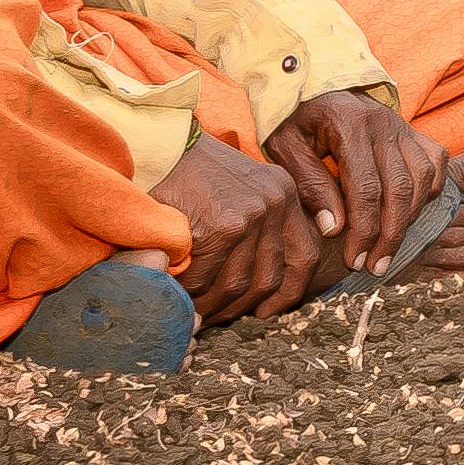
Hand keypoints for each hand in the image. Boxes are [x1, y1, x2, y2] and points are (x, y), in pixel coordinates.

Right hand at [154, 134, 326, 325]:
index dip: (291, 291)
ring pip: (238, 284)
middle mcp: (275, 204)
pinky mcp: (219, 228)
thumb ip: (261, 222)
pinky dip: (193, 294)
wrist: (159, 147)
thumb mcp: (243, 186)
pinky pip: (207, 278)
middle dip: (243, 306)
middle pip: (269, 277)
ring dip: (216, 306)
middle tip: (223, 317)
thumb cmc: (194, 171)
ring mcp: (249, 217)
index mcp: (285, 194)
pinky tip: (182, 297)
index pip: (305, 256)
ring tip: (199, 313)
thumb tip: (264, 283)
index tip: (270, 311)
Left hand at [262, 87, 441, 292]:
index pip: (365, 188)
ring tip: (389, 246)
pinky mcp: (413, 131)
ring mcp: (403, 126)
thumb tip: (334, 230)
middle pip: (400, 189)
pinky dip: (429, 191)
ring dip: (410, 218)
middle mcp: (384, 123)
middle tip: (375, 266)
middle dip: (390, 235)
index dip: (363, 230)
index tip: (354, 259)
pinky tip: (410, 212)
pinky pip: (436, 163)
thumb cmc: (293, 119)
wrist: (313, 83)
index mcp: (348, 124)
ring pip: (424, 179)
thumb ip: (309, 186)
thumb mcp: (286, 148)